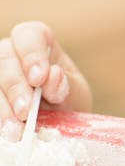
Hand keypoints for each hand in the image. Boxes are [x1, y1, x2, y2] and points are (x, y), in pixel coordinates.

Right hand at [0, 21, 92, 139]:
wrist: (60, 122)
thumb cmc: (67, 99)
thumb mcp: (75, 92)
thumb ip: (66, 85)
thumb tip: (53, 75)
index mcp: (39, 43)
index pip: (29, 35)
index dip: (31, 54)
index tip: (39, 78)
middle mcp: (12, 52)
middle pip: (4, 60)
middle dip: (16, 87)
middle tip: (25, 111)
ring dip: (2, 107)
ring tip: (16, 130)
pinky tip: (6, 130)